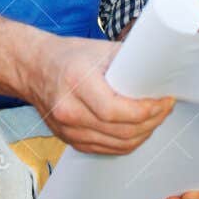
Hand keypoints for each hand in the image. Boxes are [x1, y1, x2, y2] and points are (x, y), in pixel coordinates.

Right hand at [21, 36, 172, 154]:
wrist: (34, 69)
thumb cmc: (68, 56)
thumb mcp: (99, 49)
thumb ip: (128, 61)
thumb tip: (160, 71)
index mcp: (75, 82)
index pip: (116, 110)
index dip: (146, 110)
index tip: (163, 100)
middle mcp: (68, 110)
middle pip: (121, 131)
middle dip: (151, 121)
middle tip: (165, 107)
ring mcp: (67, 130)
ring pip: (118, 144)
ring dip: (144, 134)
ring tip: (156, 118)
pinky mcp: (70, 140)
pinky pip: (107, 149)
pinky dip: (127, 143)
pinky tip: (139, 130)